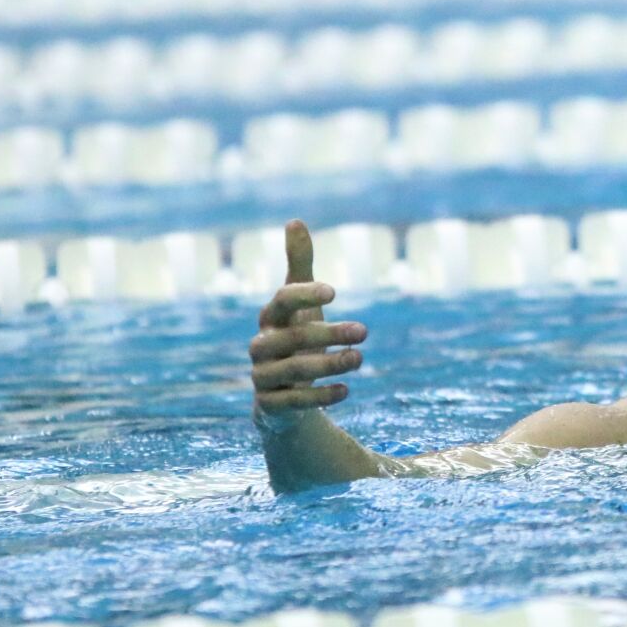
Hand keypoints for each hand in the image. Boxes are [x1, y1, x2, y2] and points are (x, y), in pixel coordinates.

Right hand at [249, 220, 366, 414]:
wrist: (282, 393)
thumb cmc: (296, 337)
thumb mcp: (302, 303)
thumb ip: (299, 264)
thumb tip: (295, 220)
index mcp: (270, 318)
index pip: (281, 301)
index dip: (304, 294)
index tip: (335, 291)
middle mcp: (261, 346)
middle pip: (293, 337)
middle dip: (330, 333)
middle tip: (364, 331)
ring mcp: (262, 377)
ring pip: (294, 370)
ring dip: (330, 364)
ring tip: (360, 358)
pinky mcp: (269, 405)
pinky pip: (292, 402)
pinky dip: (319, 396)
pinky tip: (346, 390)